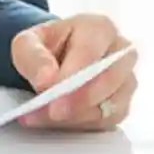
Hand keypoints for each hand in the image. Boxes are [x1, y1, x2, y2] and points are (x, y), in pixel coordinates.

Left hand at [10, 14, 137, 130]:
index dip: (72, 75)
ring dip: (77, 116)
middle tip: (52, 111)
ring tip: (44, 117)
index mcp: (99, 28)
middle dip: (78, 100)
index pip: (90, 52)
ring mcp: (126, 79)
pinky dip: (81, 124)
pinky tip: (58, 122)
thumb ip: (33, 57)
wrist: (54, 60)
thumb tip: (47, 80)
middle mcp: (120, 52)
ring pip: (111, 104)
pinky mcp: (122, 104)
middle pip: (108, 79)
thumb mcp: (28, 43)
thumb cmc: (47, 48)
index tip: (52, 91)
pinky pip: (107, 121)